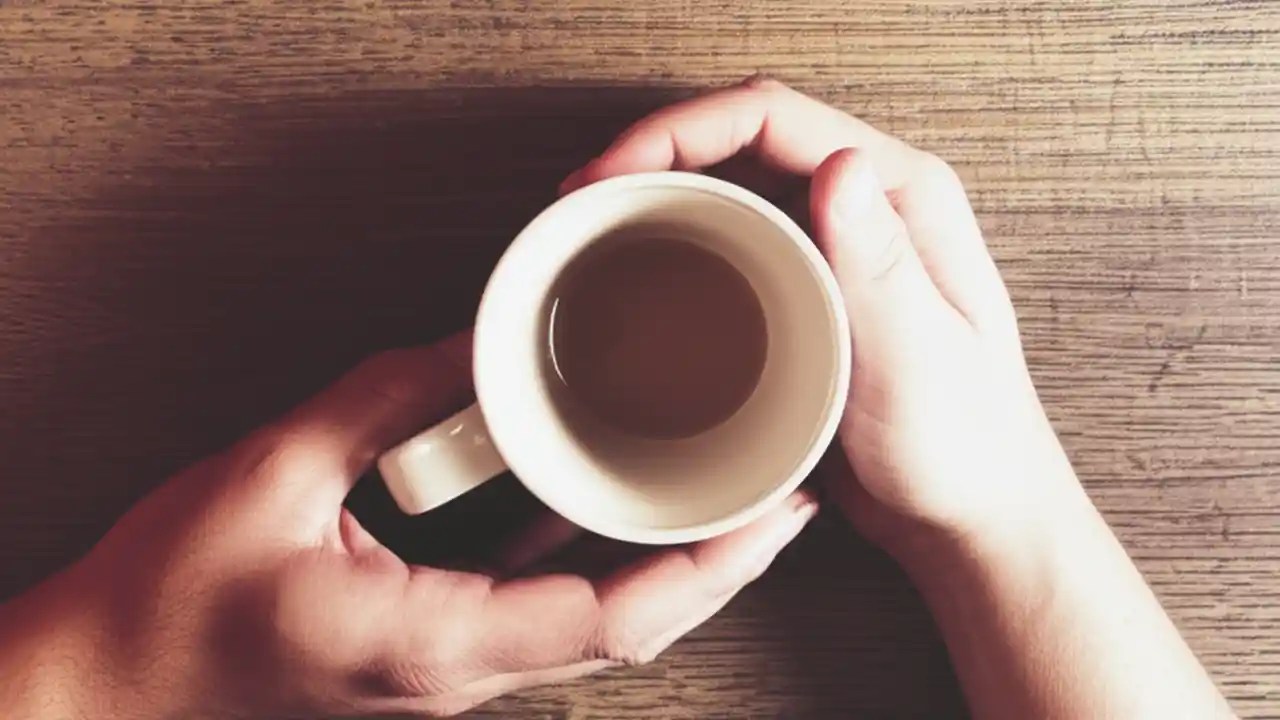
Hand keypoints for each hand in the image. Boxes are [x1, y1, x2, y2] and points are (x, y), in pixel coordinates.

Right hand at [0, 332, 816, 718]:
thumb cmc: (169, 606)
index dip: (707, 570)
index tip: (771, 516)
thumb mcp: (271, 479)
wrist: (109, 688)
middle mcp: (462, 668)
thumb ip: (379, 404)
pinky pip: (534, 603)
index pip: (612, 619)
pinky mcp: (430, 644)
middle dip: (711, 565)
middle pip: (625, 627)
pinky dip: (584, 555)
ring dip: (659, 563)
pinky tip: (601, 499)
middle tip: (773, 491)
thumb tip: (466, 345)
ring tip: (714, 491)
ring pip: (589, 621)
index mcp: (436, 640)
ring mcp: (451, 665)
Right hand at [564, 79, 1234, 719]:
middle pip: (743, 138)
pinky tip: (648, 263)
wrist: (966, 517)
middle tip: (589, 196)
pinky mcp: (812, 287)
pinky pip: (737, 235)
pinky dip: (684, 234)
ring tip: (601, 222)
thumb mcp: (921, 362)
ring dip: (665, 188)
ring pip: (735, 181)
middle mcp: (870, 206)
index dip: (680, 128)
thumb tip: (836, 166)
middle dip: (657, 151)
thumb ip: (881, 266)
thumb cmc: (962, 450)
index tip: (612, 168)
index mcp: (904, 197)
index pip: (774, 120)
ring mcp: (838, 245)